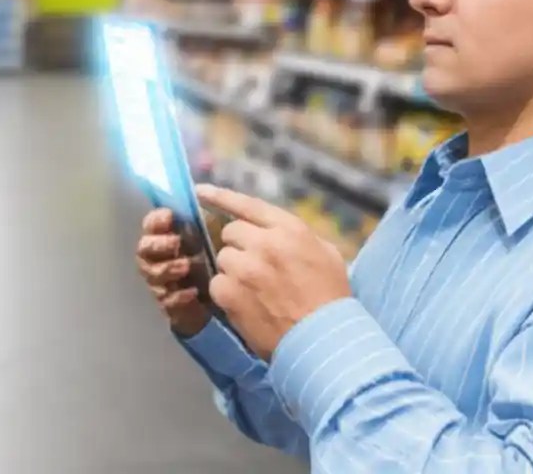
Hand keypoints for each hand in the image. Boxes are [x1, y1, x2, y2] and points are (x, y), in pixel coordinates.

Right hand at [136, 208, 211, 337]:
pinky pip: (166, 300)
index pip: (150, 223)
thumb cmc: (211, 257)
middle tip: (176, 243)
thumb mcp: (210, 234)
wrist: (219, 296)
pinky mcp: (167, 303)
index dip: (156, 220)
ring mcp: (158, 281)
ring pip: (152, 274)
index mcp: (164, 236)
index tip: (169, 216)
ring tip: (185, 267)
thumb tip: (201, 193)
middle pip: (144, 248)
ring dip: (167, 268)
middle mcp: (156, 257)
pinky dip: (178, 296)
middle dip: (158, 244)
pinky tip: (192, 292)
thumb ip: (202, 217)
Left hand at [198, 184, 351, 361]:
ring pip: (223, 258)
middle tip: (255, 268)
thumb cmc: (331, 299)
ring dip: (233, 271)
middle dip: (239, 246)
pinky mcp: (229, 292)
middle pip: (231, 232)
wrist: (323, 340)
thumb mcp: (326, 255)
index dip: (221, 196)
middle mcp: (264, 243)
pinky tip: (246, 305)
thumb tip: (275, 231)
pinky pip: (216, 284)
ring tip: (255, 290)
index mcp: (290, 229)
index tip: (201, 192)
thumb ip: (297, 237)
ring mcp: (244, 267)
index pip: (248, 205)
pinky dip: (226, 294)